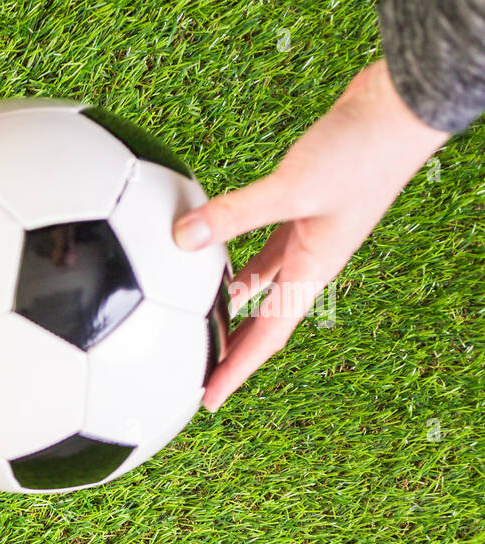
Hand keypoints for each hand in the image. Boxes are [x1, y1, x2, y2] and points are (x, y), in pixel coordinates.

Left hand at [173, 59, 449, 410]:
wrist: (399, 103)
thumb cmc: (361, 149)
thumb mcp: (292, 187)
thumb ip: (234, 213)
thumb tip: (181, 238)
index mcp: (313, 270)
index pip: (267, 336)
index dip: (236, 371)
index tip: (207, 402)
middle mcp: (310, 260)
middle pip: (262, 320)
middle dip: (230, 351)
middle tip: (195, 373)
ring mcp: (306, 234)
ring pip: (259, 286)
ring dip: (230, 309)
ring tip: (195, 326)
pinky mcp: (300, 206)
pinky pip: (261, 249)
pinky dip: (235, 262)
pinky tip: (209, 260)